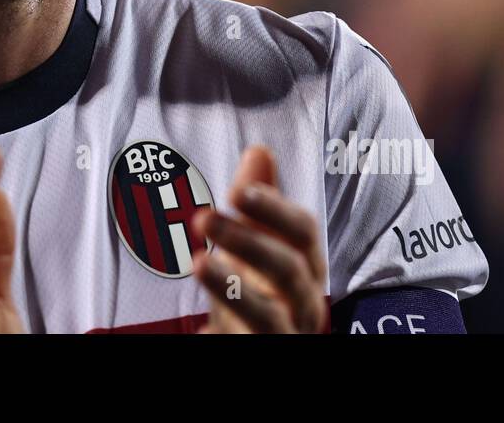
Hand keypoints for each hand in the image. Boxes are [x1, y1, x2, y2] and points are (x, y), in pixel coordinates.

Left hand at [191, 145, 327, 332]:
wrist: (260, 344)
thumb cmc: (262, 290)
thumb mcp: (258, 244)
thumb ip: (259, 204)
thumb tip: (259, 150)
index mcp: (306, 267)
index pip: (303, 232)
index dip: (274, 209)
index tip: (238, 189)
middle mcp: (302, 303)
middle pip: (288, 270)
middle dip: (248, 241)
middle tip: (202, 217)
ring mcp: (282, 335)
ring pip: (269, 317)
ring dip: (232, 289)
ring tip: (197, 262)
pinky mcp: (259, 352)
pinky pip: (244, 346)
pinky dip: (222, 335)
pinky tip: (202, 327)